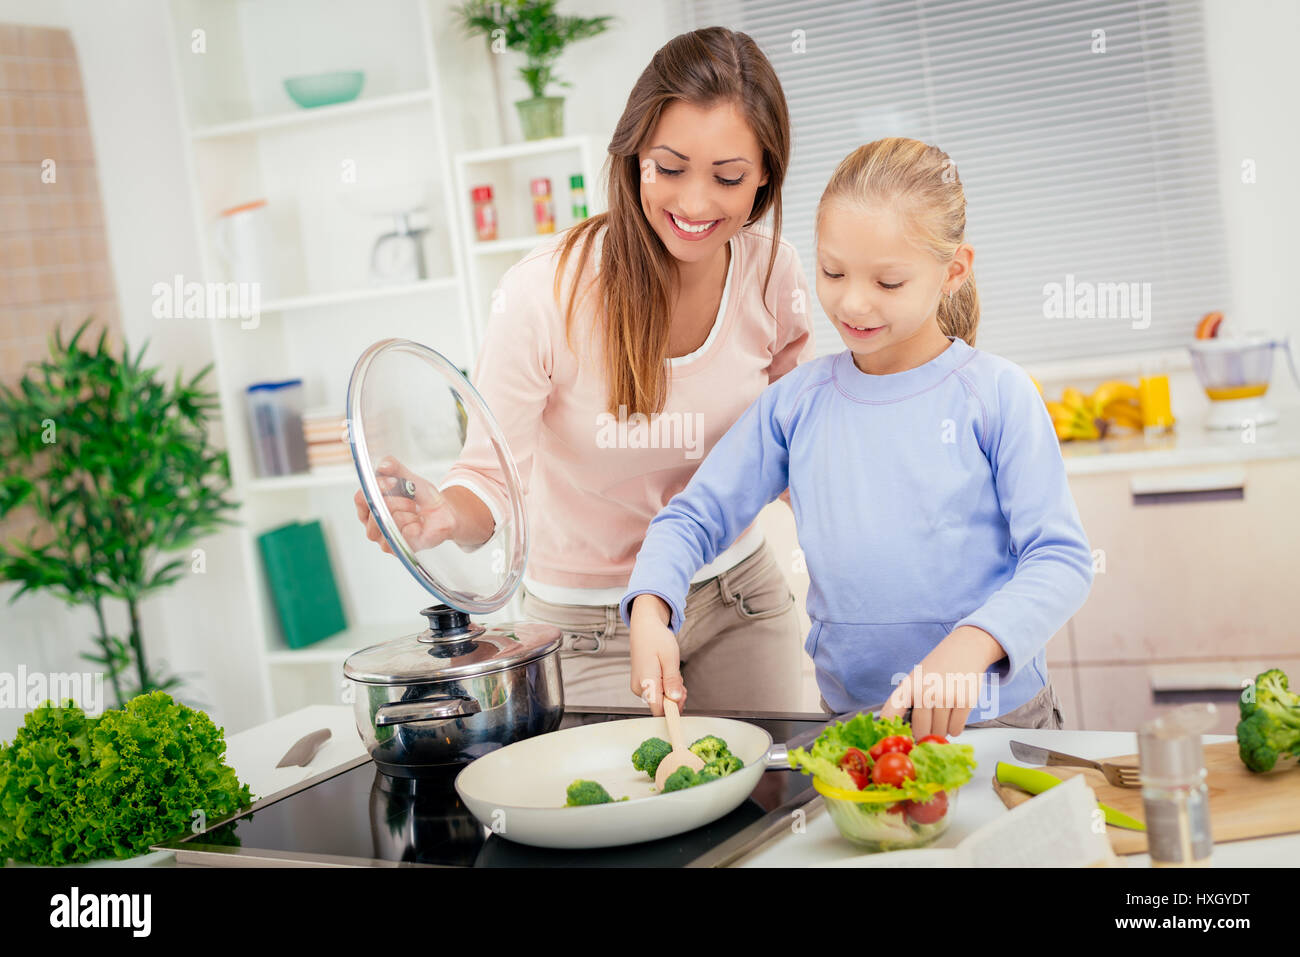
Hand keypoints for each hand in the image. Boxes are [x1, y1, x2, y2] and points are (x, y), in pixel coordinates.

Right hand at [353, 456, 458, 553]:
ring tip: (415, 510)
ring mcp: (387, 540)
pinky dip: (415, 525)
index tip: (391, 481)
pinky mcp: (402, 549)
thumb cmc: (421, 498)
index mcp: (370, 509)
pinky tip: (419, 523)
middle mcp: (375, 527)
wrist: (444, 512)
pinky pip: (405, 534)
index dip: (374, 489)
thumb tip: (383, 466)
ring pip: (389, 524)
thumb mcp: (407, 477)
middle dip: (394, 501)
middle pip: (374, 513)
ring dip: (405, 512)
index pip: (360, 498)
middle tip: (409, 499)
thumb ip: (394, 467)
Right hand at [628, 594, 686, 716]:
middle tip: (679, 678)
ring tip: (671, 671)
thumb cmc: (656, 638)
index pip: (659, 710)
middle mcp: (639, 687)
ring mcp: (639, 686)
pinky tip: (667, 673)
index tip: (682, 697)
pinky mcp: (641, 684)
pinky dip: (666, 686)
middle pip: (661, 705)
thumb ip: (672, 681)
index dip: (673, 709)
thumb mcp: (670, 658)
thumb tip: (675, 699)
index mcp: (645, 682)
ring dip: (671, 690)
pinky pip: (657, 692)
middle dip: (675, 696)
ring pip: (660, 699)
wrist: (644, 626)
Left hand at [878, 626, 1006, 737]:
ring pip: (940, 733)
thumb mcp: (914, 679)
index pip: (890, 715)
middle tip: (930, 725)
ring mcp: (946, 696)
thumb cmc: (937, 668)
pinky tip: (954, 713)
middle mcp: (925, 691)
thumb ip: (904, 702)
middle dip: (925, 734)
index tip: (899, 738)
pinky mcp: (965, 701)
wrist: (964, 649)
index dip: (892, 732)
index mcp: (908, 686)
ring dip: (942, 730)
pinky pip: (956, 730)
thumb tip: (898, 732)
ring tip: (944, 713)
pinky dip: (955, 727)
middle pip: (921, 732)